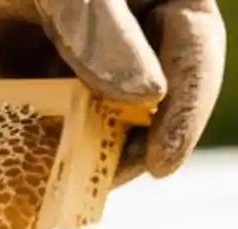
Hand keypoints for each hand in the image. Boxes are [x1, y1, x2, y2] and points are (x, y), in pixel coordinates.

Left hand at [0, 0, 225, 184]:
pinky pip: (86, 116)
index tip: (163, 161)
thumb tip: (148, 95)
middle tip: (116, 177)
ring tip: (87, 178)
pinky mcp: (73, 79)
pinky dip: (78, 142)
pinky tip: (61, 166)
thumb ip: (101, 36)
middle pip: (169, 86)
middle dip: (148, 137)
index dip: (188, 106)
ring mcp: (110, 54)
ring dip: (112, 146)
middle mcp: (145, 22)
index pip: (195, 45)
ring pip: (128, 109)